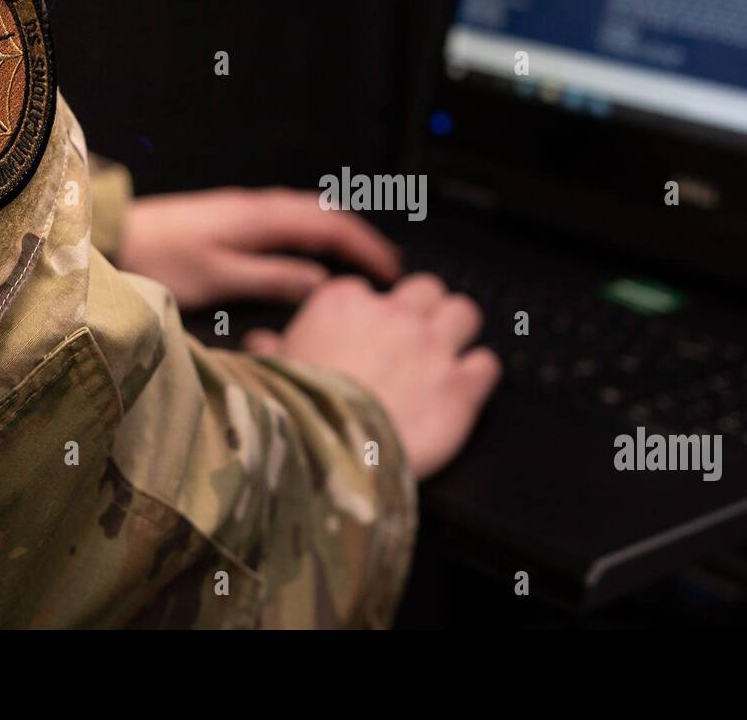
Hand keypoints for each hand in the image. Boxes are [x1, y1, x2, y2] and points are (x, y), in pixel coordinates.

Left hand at [116, 187, 401, 309]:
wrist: (114, 235)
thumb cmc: (162, 260)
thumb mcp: (220, 278)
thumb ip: (274, 278)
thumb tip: (323, 283)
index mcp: (264, 217)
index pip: (332, 226)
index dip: (366, 249)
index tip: (391, 274)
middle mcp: (260, 205)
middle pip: (326, 214)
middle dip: (360, 239)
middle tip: (386, 269)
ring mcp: (247, 207)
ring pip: (309, 214)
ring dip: (338, 235)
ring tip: (358, 263)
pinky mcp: (233, 216)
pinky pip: (290, 219)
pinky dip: (315, 234)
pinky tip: (314, 254)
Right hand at [244, 274, 500, 478]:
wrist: (330, 459)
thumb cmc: (295, 414)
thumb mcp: (271, 373)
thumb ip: (271, 350)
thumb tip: (259, 343)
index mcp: (343, 303)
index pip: (364, 290)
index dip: (367, 314)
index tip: (363, 334)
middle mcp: (393, 315)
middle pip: (425, 289)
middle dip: (423, 310)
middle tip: (413, 339)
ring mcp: (432, 347)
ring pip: (464, 311)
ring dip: (457, 330)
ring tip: (445, 354)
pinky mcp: (461, 386)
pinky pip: (487, 363)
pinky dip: (478, 374)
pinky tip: (465, 387)